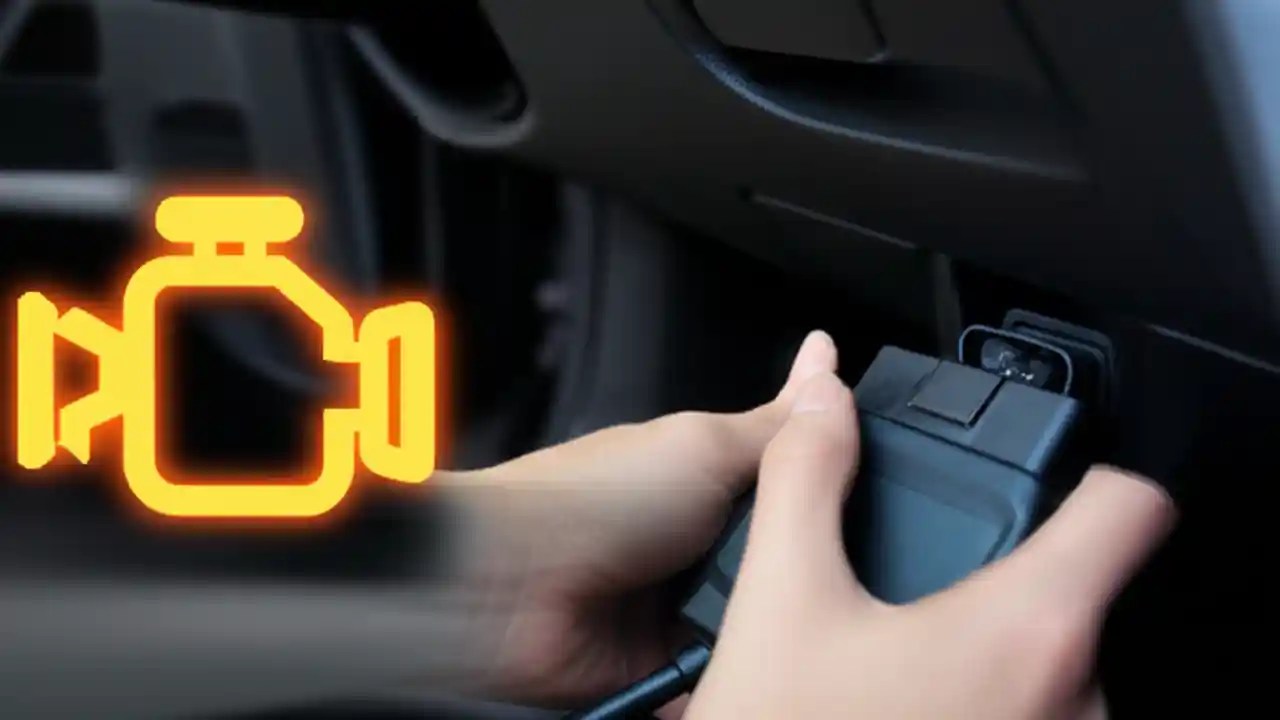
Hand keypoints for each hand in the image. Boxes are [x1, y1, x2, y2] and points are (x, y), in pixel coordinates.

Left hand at [440, 331, 838, 707]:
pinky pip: (724, 676)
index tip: (868, 507)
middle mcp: (701, 542)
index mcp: (710, 478)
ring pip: (766, 623)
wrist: (511, 587)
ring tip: (757, 613)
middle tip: (808, 569)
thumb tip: (825, 360)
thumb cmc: (587, 499)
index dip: (832, 500)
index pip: (801, 488)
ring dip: (764, 623)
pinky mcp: (669, 668)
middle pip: (792, 562)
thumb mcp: (704, 445)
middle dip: (801, 572)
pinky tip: (734, 657)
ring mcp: (684, 607)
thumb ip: (779, 424)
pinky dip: (731, 671)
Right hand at [685, 371, 1176, 718]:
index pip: (1130, 505)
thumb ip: (807, 476)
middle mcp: (1077, 702)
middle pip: (1072, 589)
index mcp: (1031, 629)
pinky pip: (1033, 718)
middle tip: (912, 596)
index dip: (1089, 470)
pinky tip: (905, 713)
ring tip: (895, 669)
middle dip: (994, 578)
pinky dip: (983, 704)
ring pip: (1046, 664)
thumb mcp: (780, 599)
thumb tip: (822, 395)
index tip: (1046, 476)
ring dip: (983, 653)